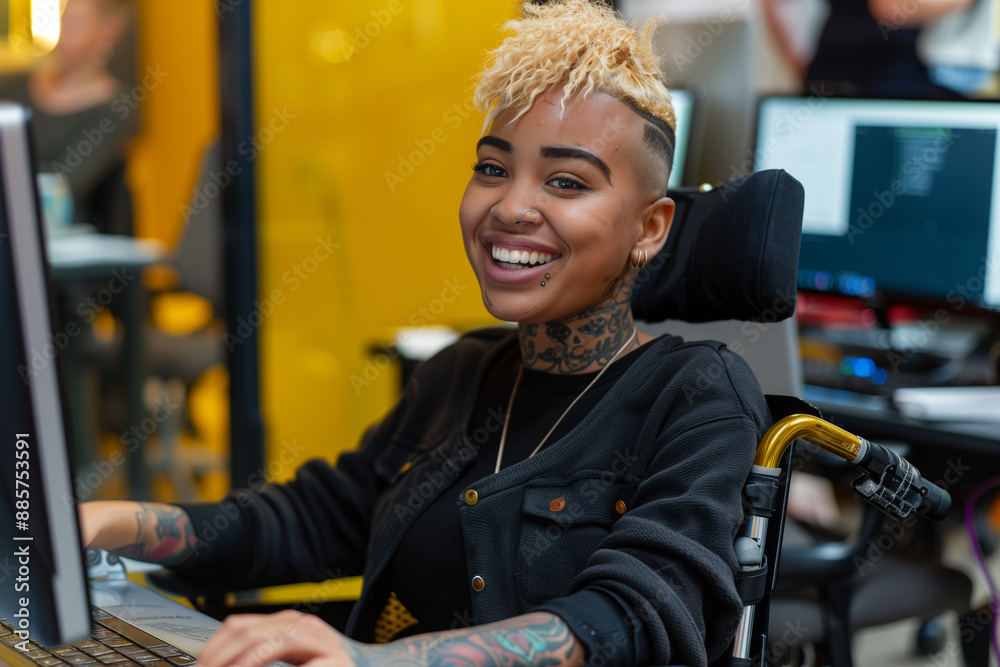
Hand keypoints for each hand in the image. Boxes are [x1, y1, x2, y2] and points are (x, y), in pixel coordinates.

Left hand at [197, 610, 355, 666]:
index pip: (238, 626)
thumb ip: (263, 657)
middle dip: (218, 658)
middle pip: (246, 631)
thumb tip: (219, 663)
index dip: (212, 649)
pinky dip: (263, 666)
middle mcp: (303, 625)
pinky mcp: (332, 658)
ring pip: (265, 642)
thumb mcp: (294, 662)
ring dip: (238, 664)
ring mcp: (319, 639)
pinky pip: (294, 659)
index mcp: (289, 624)